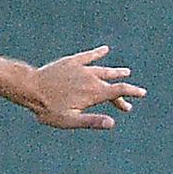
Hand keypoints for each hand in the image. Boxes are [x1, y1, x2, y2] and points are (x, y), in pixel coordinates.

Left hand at [23, 48, 143, 129]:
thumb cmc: (48, 109)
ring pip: (103, 69)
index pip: (119, 91)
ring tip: (125, 72)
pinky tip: (105, 50)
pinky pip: (88, 56)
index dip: (132, 92)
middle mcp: (91, 78)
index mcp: (93, 93)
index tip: (142, 93)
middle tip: (129, 99)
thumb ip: (91, 121)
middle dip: (122, 91)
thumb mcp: (70, 120)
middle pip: (112, 83)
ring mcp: (82, 68)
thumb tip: (112, 123)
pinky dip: (98, 53)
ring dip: (115, 72)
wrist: (31, 88)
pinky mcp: (71, 61)